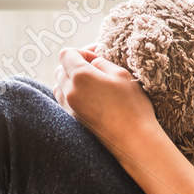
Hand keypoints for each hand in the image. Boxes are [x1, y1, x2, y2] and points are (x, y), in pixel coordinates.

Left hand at [53, 44, 156, 159]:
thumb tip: (92, 61)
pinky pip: (63, 99)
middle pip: (60, 68)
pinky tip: (90, 96)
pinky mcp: (72, 120)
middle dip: (76, 64)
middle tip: (97, 67)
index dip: (82, 51)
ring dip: (71, 79)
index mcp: (80, 76)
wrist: (134, 141)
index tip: (97, 56)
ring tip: (93, 82)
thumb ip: (102, 62)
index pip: (66, 54)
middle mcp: (69, 91)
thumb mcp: (121, 74)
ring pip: (59, 84)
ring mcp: (68, 108)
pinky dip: (71, 93)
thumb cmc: (132, 106)